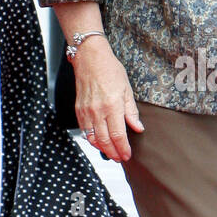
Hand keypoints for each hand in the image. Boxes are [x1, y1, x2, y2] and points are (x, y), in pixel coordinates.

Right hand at [73, 37, 143, 161]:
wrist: (90, 58)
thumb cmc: (109, 70)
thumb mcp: (127, 89)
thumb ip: (131, 112)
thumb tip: (137, 127)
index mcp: (112, 106)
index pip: (118, 135)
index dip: (123, 148)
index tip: (127, 155)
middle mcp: (97, 111)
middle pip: (105, 141)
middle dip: (113, 153)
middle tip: (120, 158)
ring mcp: (86, 111)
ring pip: (92, 138)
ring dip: (102, 149)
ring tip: (111, 153)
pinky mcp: (79, 110)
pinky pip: (84, 130)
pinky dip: (91, 140)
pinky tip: (99, 142)